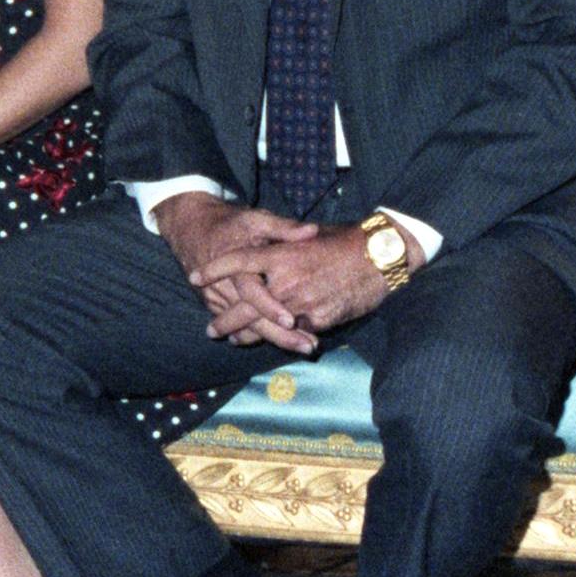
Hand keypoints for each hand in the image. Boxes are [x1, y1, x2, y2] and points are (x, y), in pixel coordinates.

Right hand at [154, 192, 318, 351]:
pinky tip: (279, 343)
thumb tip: (313, 231)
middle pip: (250, 318)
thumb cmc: (230, 224)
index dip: (270, 307)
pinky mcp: (214, 304)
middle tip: (307, 346)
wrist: (191, 229)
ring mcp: (216, 298)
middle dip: (278, 335)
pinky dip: (256, 336)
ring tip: (301, 347)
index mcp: (234, 266)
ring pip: (244, 326)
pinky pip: (235, 325)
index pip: (251, 292)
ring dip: (272, 338)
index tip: (291, 321)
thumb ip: (284, 228)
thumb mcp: (256, 219)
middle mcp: (223, 286)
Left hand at [186, 223, 409, 344]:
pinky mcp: (319, 319)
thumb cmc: (345, 240)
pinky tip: (271, 341)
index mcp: (280, 255)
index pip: (238, 261)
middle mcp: (286, 281)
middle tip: (210, 330)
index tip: (195, 277)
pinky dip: (282, 337)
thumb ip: (285, 243)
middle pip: (246, 304)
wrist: (380, 257)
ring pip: (267, 325)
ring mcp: (302, 303)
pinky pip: (295, 331)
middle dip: (226, 320)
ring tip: (233, 340)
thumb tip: (267, 247)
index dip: (215, 269)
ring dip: (248, 335)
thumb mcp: (310, 235)